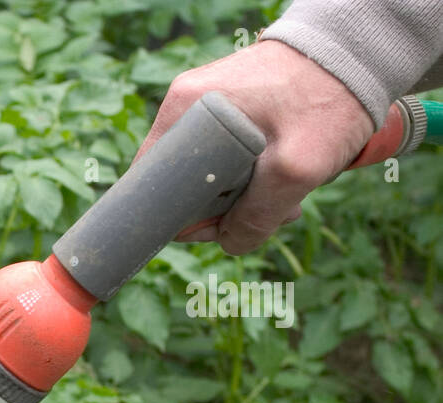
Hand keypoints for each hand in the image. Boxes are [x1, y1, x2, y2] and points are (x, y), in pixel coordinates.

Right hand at [136, 39, 373, 253]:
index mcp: (184, 113)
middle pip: (180, 184)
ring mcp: (206, 106)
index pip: (151, 184)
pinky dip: (251, 177)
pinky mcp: (227, 108)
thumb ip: (258, 214)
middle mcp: (186, 106)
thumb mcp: (296, 166)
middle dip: (222, 211)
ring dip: (243, 198)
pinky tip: (283, 178)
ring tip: (288, 199)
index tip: (223, 226)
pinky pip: (224, 158)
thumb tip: (230, 243)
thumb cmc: (328, 99)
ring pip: (206, 175)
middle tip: (270, 215)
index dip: (180, 218)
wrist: (358, 51)